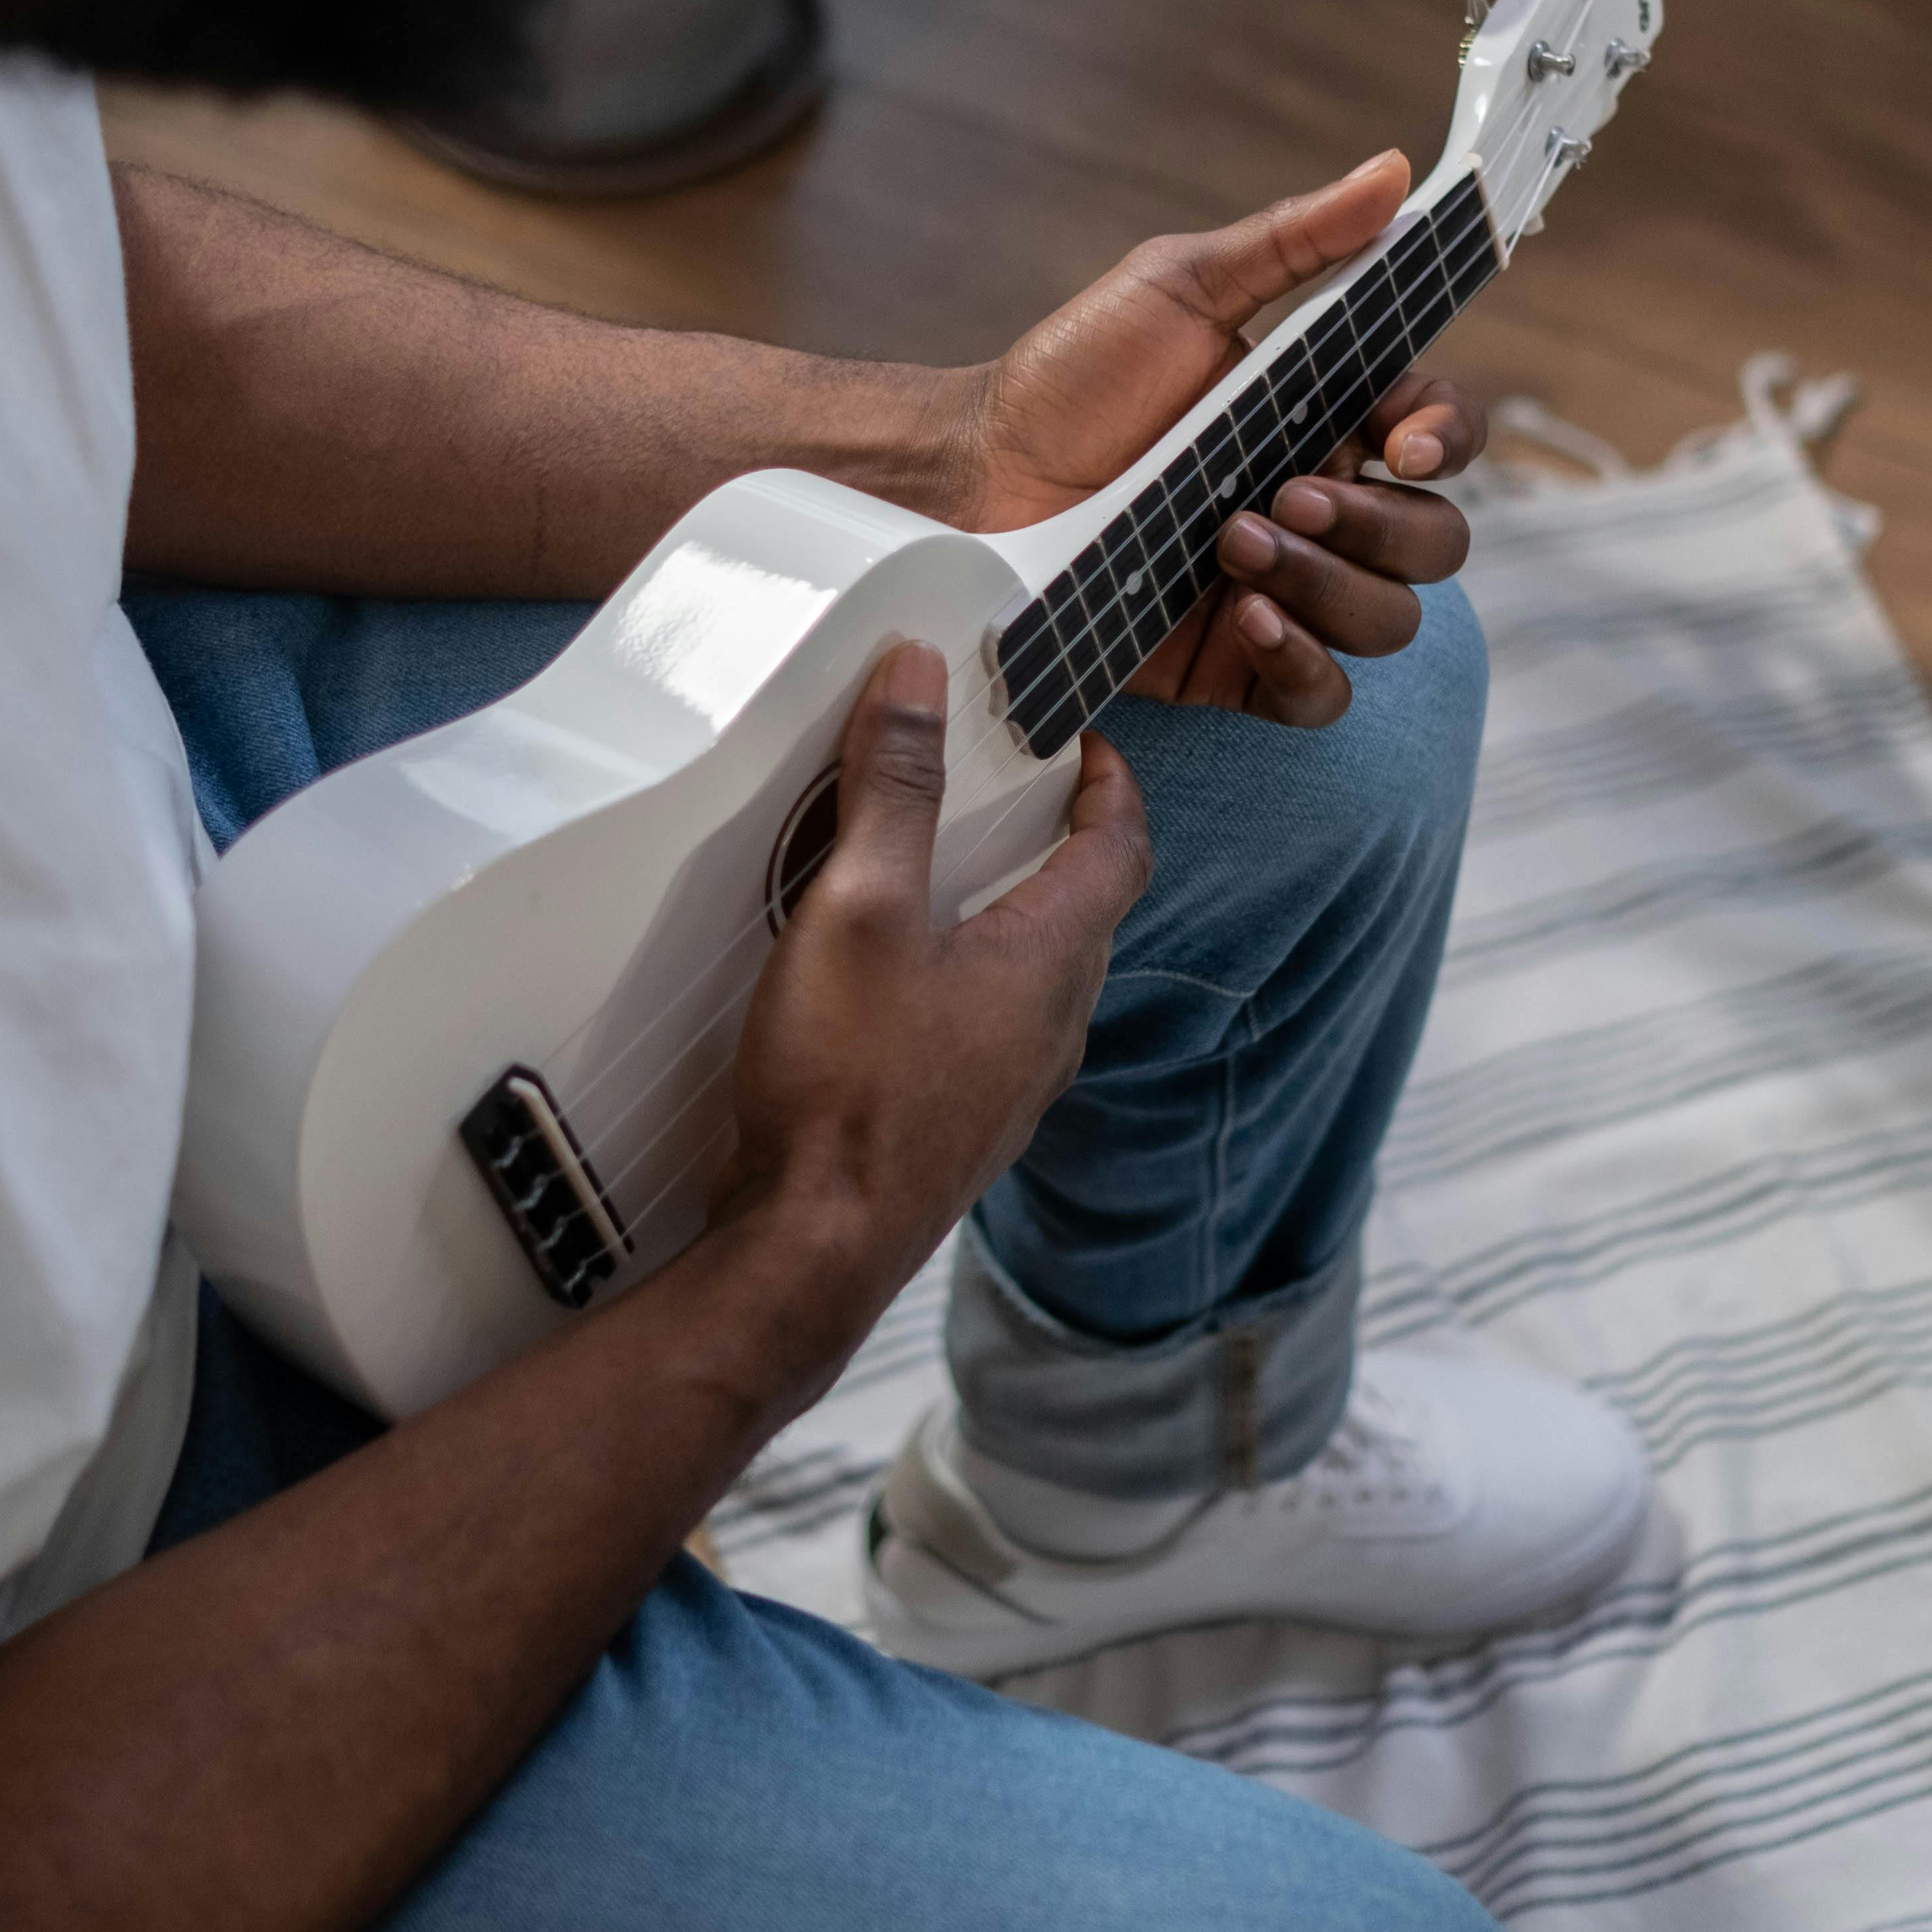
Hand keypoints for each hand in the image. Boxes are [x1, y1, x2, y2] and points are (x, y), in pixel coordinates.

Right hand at [720, 645, 1149, 1385]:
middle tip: (1002, 785)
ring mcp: (1010, 1087)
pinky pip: (985, 1029)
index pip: (1121, 846)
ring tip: (935, 868)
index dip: (1110, 781)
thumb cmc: (845, 1089)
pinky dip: (960, 977)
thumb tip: (918, 678)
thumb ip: (893, 788)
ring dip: (1004, 910)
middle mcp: (1053, 1027)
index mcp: (1052, 961)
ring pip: (1034, 974)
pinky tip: (888, 980)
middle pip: (1083, 908)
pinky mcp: (958, 1126)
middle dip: (1053, 837)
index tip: (1085, 737)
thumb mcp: (859, 908)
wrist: (810, 1253)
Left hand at [944, 154, 1487, 726]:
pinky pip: (1321, 696)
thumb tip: (1392, 173)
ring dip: (1333, 585)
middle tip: (1281, 495)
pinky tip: (1247, 620)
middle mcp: (1320, 508)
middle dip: (1380, 524)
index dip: (1449, 437)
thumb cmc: (1071, 377)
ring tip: (1232, 546)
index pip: (1442, 434)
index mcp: (1326, 417)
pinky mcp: (1236, 664)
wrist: (974, 477)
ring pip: (1390, 619)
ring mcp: (1286, 591)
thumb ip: (1293, 240)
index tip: (1406, 438)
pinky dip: (1305, 664)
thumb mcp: (1177, 287)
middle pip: (1436, 541)